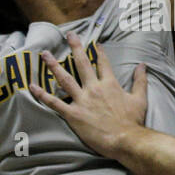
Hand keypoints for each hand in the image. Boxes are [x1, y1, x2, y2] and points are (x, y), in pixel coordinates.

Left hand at [28, 32, 148, 160]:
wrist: (126, 139)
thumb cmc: (133, 121)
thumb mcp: (140, 99)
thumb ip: (140, 80)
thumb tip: (143, 65)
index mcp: (110, 84)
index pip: (103, 63)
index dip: (98, 52)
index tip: (94, 43)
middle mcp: (94, 88)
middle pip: (82, 63)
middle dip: (75, 47)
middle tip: (68, 35)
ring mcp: (82, 101)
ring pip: (65, 79)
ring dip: (54, 66)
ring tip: (44, 54)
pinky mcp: (73, 114)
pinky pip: (54, 103)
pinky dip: (42, 94)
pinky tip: (32, 86)